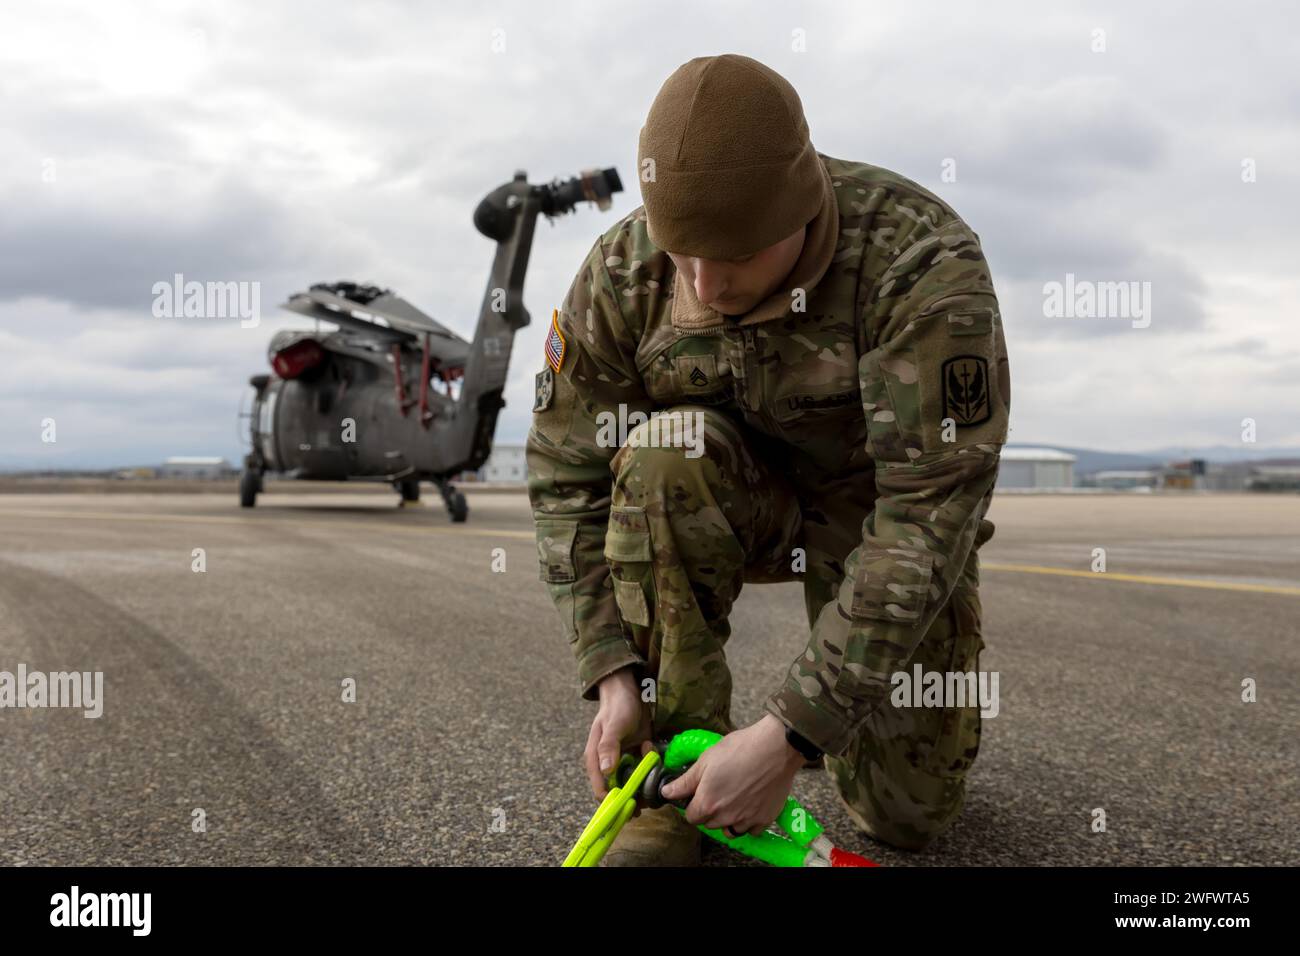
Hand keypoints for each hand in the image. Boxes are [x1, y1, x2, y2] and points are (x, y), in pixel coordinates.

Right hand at [584, 667, 653, 799]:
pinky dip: (649, 768)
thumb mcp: (614, 726)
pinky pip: (643, 770)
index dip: (614, 803)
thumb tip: (606, 771)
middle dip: (633, 797)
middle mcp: (607, 765)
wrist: (629, 691)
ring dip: (643, 785)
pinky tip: (651, 752)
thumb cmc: (617, 707)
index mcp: (596, 761)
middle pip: (618, 791)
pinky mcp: (635, 755)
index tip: (631, 807)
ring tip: (652, 777)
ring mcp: (622, 761)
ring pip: (632, 784)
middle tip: (648, 800)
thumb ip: (609, 747)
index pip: (601, 791)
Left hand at [659, 714, 805, 836]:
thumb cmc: (740, 749)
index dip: (692, 805)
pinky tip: (749, 803)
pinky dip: (748, 821)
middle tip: (718, 790)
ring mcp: (746, 820)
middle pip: (710, 823)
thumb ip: (685, 781)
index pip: (691, 817)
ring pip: (729, 829)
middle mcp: (725, 817)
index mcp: (708, 803)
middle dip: (710, 810)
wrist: (775, 748)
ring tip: (733, 798)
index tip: (698, 795)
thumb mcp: (706, 760)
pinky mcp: (764, 819)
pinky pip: (750, 829)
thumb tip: (667, 792)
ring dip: (727, 818)